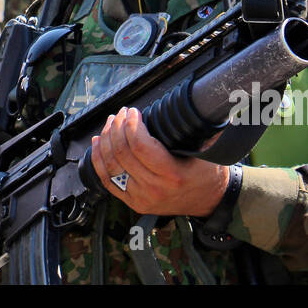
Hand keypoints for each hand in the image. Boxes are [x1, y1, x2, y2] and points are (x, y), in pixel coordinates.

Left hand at [90, 107, 228, 216]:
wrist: (210, 202)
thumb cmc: (208, 173)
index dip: (132, 125)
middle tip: (121, 113)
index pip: (140, 146)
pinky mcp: (133, 202)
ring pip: (111, 165)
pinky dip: (98, 160)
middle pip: (122, 153)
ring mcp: (141, 198)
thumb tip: (184, 105)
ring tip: (111, 123)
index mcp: (172, 175)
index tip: (133, 112)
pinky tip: (97, 143)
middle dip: (118, 127)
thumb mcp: (207, 150)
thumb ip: (194, 129)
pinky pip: (107, 181)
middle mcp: (154, 189)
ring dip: (106, 140)